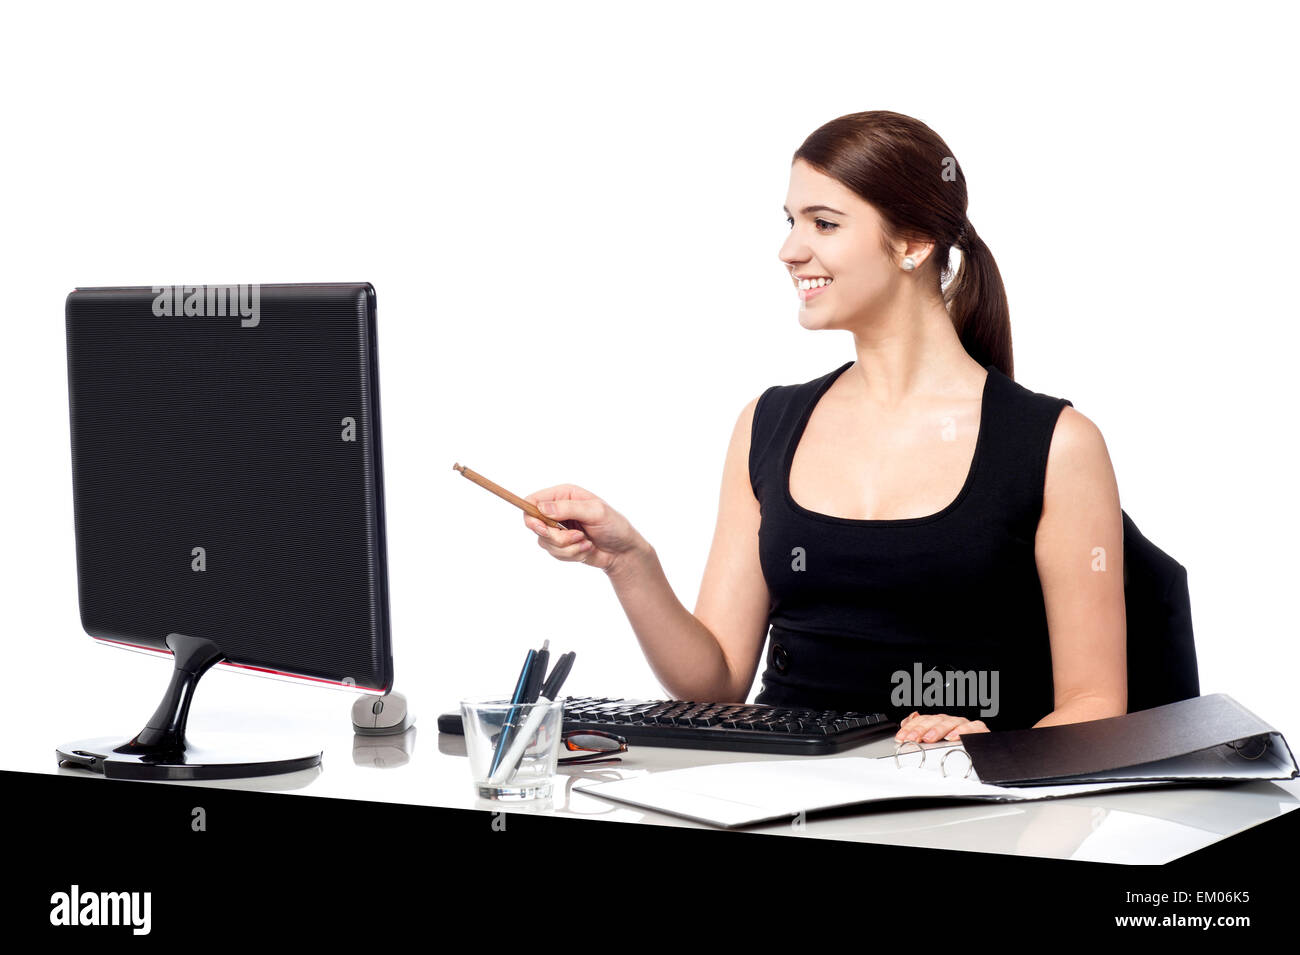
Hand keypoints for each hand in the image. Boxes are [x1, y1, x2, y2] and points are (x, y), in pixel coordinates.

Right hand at [523, 484, 645, 576]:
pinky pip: (555, 554)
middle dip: (556, 536)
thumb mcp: (595, 512)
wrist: (623, 551)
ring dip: (568, 547)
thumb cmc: (614, 526)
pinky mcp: (561, 546)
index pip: (533, 500)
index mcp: (563, 495)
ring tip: (587, 542)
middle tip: (577, 536)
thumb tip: (542, 508)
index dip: (531, 514)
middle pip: (535, 525)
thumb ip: (568, 508)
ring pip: (545, 542)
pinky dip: (572, 554)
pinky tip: (587, 548)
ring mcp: (557, 529)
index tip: (542, 528)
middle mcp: (557, 510)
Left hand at [894, 712, 989, 742]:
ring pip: (951, 722)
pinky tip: (954, 737)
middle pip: (934, 720)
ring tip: (929, 738)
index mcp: (940, 722)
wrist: (983, 750)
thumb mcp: (937, 740)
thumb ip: (921, 731)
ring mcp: (965, 725)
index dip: (911, 727)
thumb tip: (904, 724)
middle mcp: (951, 721)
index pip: (923, 720)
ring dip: (938, 729)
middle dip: (921, 729)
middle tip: (913, 738)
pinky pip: (972, 727)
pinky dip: (963, 731)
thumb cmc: (958, 745)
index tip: (902, 736)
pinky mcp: (979, 730)